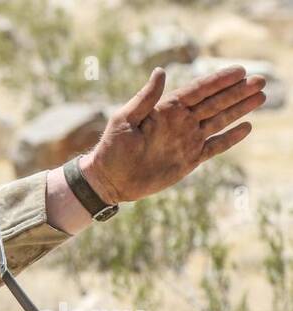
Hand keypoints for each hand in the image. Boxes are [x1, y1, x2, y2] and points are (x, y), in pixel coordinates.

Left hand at [80, 65, 265, 204]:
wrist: (110, 180)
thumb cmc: (111, 149)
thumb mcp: (123, 120)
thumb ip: (145, 98)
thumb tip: (160, 71)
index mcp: (167, 109)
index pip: (198, 90)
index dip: (219, 80)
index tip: (240, 70)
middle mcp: (181, 122)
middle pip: (215, 103)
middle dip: (237, 91)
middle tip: (260, 79)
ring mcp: (187, 140)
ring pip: (219, 121)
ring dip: (239, 109)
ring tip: (260, 96)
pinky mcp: (189, 159)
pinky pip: (214, 147)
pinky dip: (230, 139)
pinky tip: (247, 127)